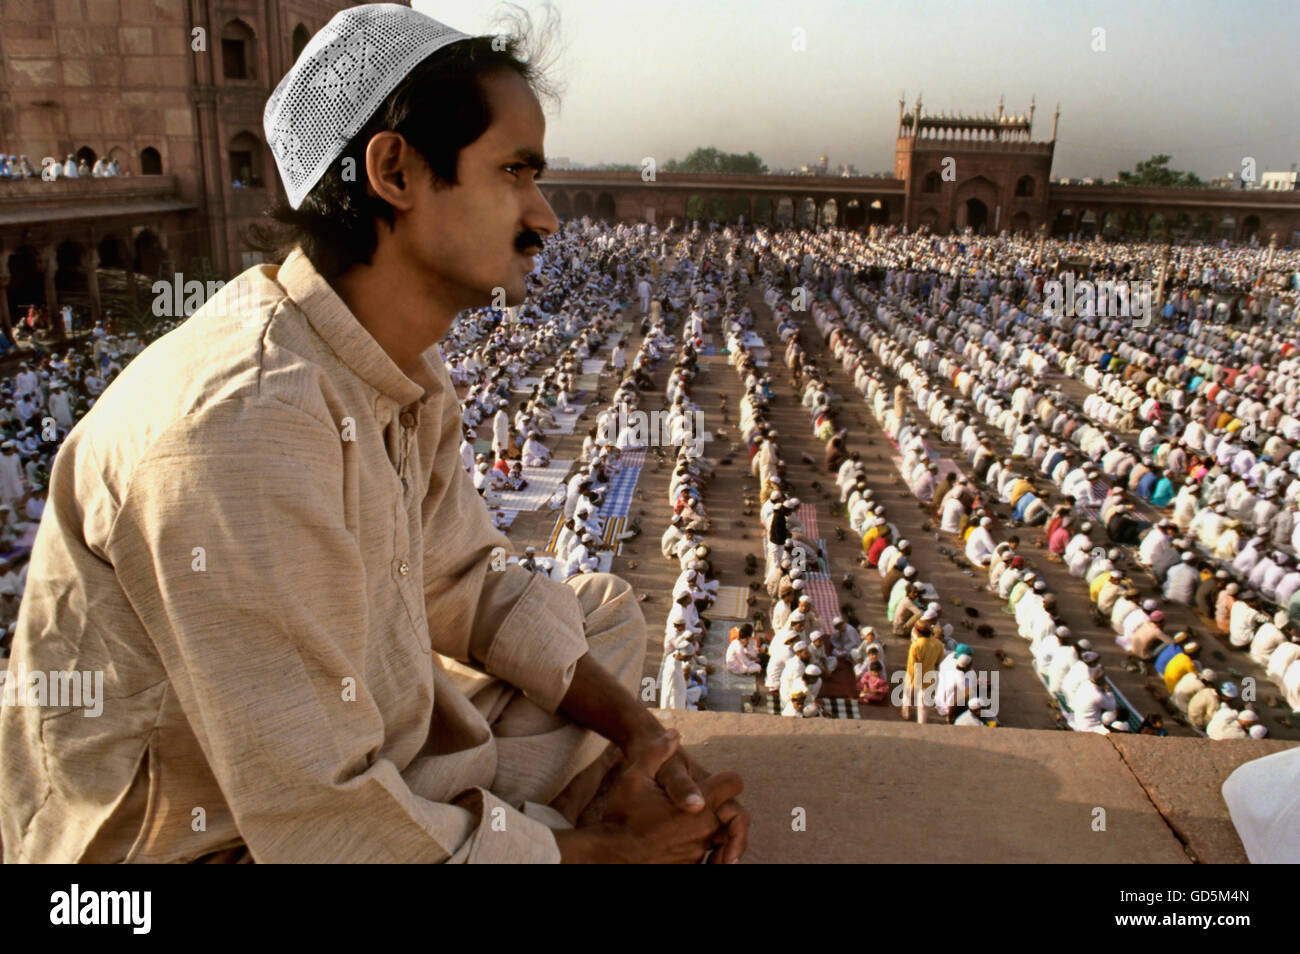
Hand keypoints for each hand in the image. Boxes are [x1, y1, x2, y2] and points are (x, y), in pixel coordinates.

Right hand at [559, 731, 741, 863]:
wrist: (609, 855)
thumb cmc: (621, 816)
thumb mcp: (634, 777)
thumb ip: (657, 752)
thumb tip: (673, 733)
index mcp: (698, 804)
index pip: (734, 783)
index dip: (727, 779)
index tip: (715, 782)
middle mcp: (704, 829)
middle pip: (735, 815)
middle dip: (723, 807)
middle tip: (708, 804)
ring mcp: (698, 851)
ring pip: (721, 836)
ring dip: (714, 828)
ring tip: (695, 822)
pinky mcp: (689, 867)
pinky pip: (705, 855)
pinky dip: (700, 847)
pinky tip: (683, 840)